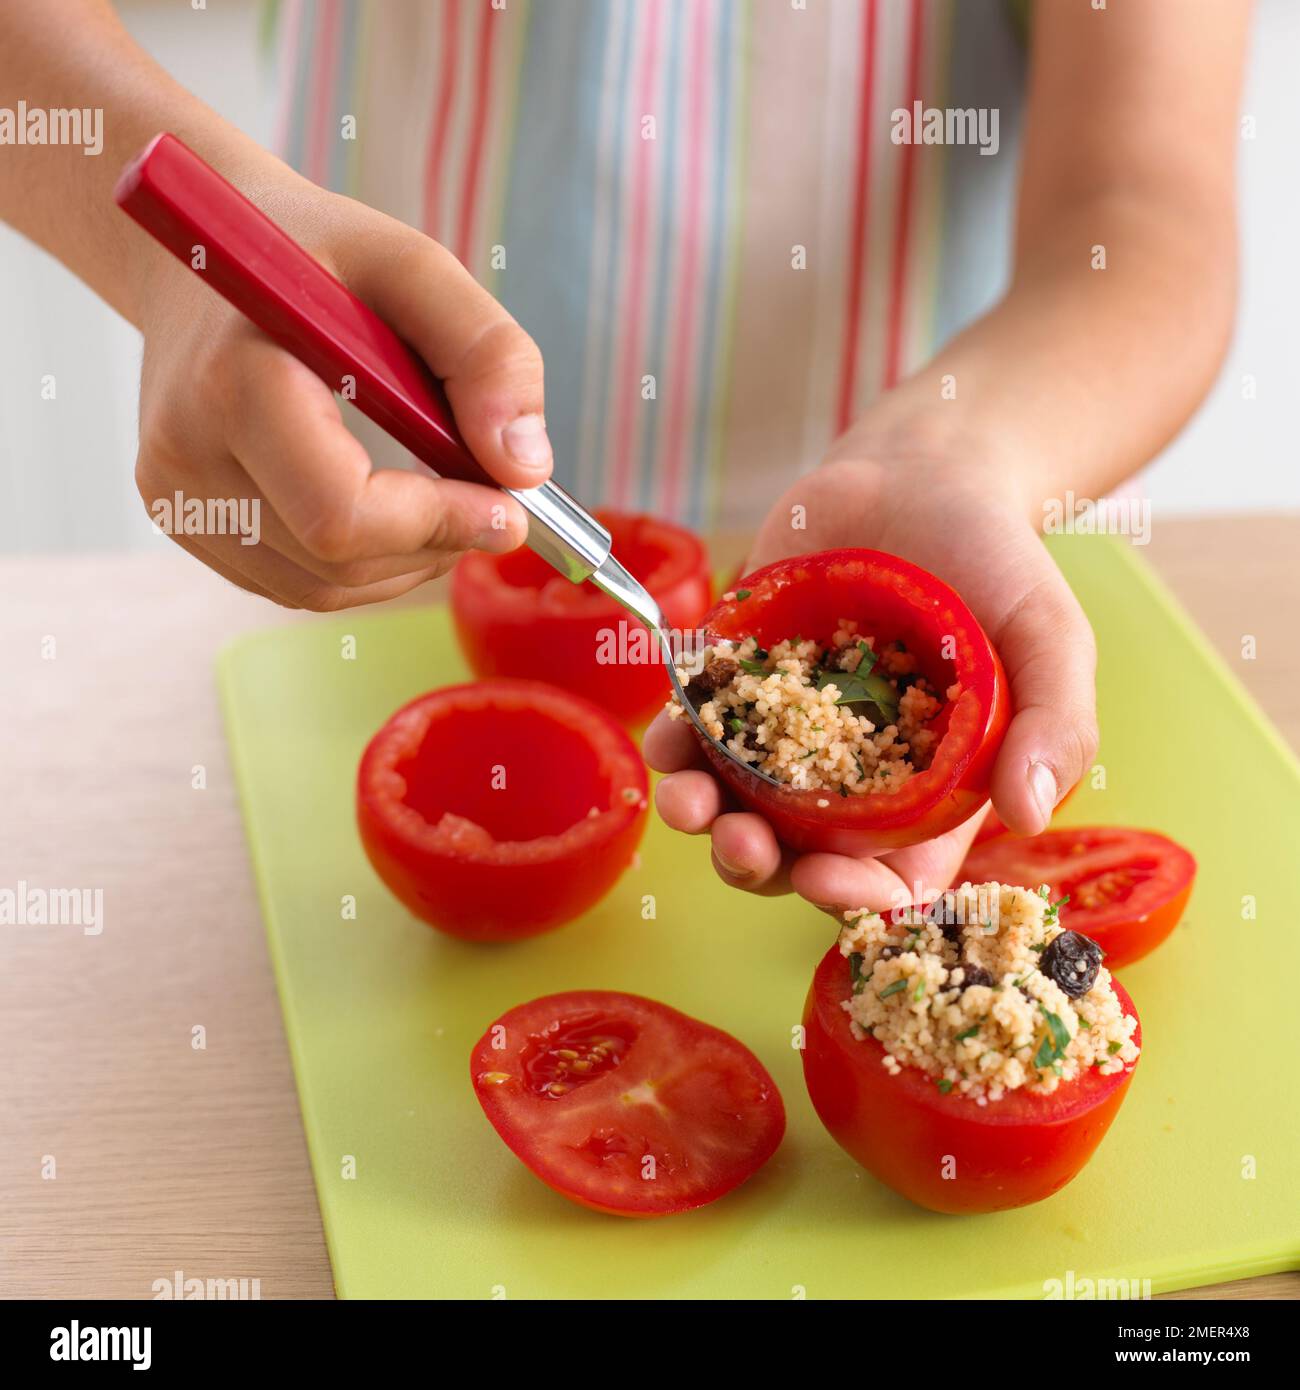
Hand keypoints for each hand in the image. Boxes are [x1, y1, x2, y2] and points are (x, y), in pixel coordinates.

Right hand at [133, 169, 550, 608]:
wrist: (200, 261)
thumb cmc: (311, 254)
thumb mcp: (413, 266)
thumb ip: (486, 354)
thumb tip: (525, 468)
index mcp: (233, 382)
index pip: (340, 514)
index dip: (437, 524)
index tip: (507, 507)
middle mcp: (187, 454)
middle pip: (338, 562)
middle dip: (435, 542)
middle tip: (488, 498)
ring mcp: (179, 499)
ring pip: (324, 587)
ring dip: (407, 560)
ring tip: (441, 494)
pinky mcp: (188, 526)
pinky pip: (299, 585)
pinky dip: (366, 564)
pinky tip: (387, 505)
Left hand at [644, 443, 1097, 913]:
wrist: (926, 472)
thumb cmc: (999, 565)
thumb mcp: (1051, 639)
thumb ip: (1054, 725)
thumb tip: (1026, 815)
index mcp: (927, 790)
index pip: (886, 874)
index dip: (852, 893)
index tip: (824, 880)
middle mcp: (850, 773)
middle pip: (794, 850)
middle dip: (758, 865)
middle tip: (743, 845)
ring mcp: (788, 726)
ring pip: (733, 799)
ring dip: (701, 816)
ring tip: (688, 804)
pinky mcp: (740, 675)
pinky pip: (696, 725)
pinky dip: (675, 740)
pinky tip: (670, 737)